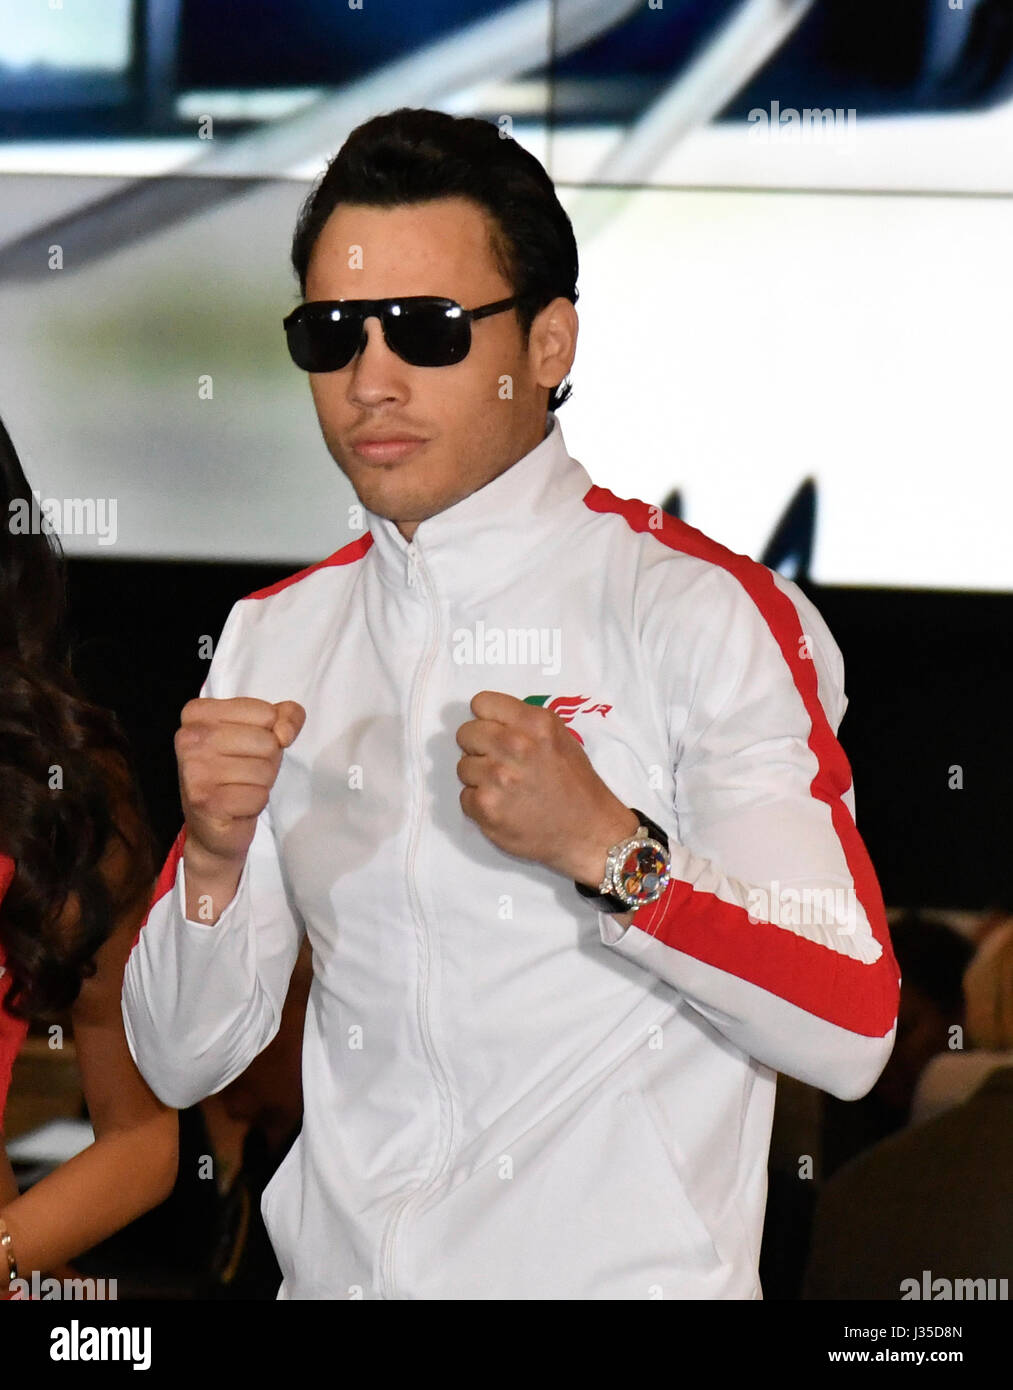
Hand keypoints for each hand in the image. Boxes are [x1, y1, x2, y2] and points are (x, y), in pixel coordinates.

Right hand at [175, 697, 305, 866]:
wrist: (212, 826)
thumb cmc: (237, 771)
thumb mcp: (263, 733)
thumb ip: (285, 715)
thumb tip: (284, 732)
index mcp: (198, 713)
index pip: (265, 712)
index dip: (269, 733)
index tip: (246, 747)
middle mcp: (189, 738)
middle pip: (267, 741)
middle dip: (266, 761)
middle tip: (243, 772)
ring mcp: (194, 769)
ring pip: (265, 770)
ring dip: (261, 784)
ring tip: (240, 787)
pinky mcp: (205, 800)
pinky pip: (259, 795)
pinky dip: (256, 803)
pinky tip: (236, 805)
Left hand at [455, 691, 638, 883]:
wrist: (589, 832)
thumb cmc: (576, 785)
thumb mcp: (560, 737)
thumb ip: (524, 724)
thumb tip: (490, 722)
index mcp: (535, 723)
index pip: (481, 703)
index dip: (486, 719)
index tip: (493, 731)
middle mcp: (514, 745)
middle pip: (466, 733)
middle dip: (478, 747)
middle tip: (498, 762)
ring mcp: (497, 777)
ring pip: (463, 766)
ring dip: (478, 777)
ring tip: (505, 788)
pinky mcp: (486, 807)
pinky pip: (465, 796)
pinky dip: (479, 804)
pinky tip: (504, 807)